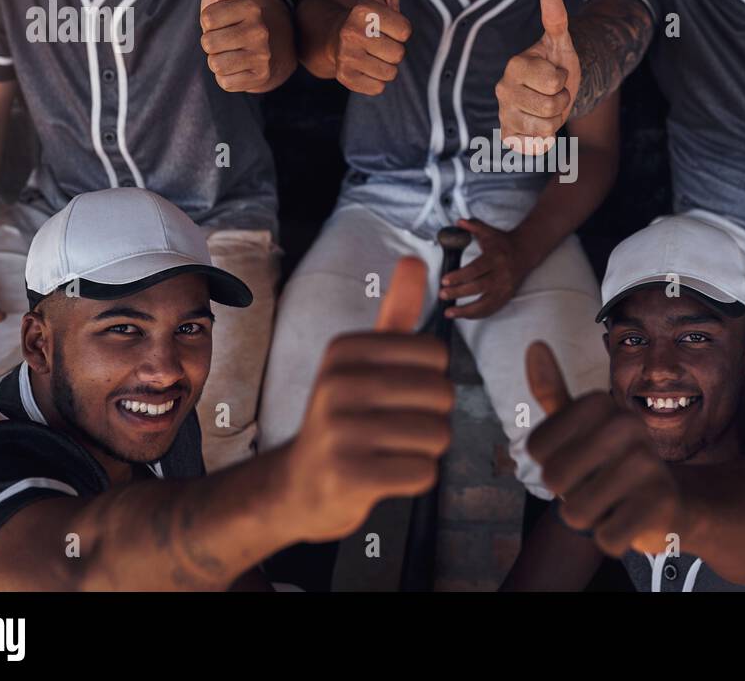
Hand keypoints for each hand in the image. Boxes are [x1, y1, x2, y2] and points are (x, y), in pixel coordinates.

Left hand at [195, 0, 275, 92]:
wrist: (269, 50)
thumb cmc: (235, 19)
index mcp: (250, 7)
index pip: (206, 19)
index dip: (208, 22)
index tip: (223, 21)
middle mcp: (261, 31)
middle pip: (208, 44)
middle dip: (211, 43)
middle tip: (227, 39)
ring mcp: (263, 55)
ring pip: (216, 64)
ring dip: (218, 61)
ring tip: (232, 53)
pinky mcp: (261, 77)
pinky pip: (225, 81)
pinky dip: (227, 77)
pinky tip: (239, 68)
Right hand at [289, 256, 452, 541]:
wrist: (302, 484)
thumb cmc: (346, 416)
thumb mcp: (365, 360)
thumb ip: (395, 313)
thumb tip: (415, 259)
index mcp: (344, 350)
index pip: (437, 355)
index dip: (431, 379)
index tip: (397, 393)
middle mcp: (336, 384)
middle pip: (442, 395)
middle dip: (433, 417)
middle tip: (395, 427)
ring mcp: (339, 432)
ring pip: (437, 435)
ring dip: (426, 449)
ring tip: (391, 449)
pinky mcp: (348, 476)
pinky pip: (423, 472)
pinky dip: (416, 476)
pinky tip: (387, 473)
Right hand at [334, 0, 410, 95]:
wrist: (335, 39)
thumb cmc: (368, 18)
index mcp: (364, 11)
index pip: (405, 31)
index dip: (400, 30)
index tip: (386, 26)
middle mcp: (351, 33)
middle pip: (399, 54)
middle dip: (393, 50)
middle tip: (378, 42)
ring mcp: (346, 56)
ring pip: (390, 73)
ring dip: (386, 66)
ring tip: (372, 54)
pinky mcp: (345, 78)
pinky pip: (378, 88)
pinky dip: (376, 81)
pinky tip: (365, 68)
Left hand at [438, 218, 531, 320]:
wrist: (525, 251)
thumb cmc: (502, 242)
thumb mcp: (488, 232)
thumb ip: (473, 227)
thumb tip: (458, 222)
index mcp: (495, 258)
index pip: (475, 270)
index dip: (459, 277)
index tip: (444, 281)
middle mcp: (502, 274)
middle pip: (478, 287)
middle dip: (458, 293)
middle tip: (442, 295)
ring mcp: (505, 288)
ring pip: (484, 304)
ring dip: (465, 310)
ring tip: (449, 312)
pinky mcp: (507, 296)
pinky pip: (491, 309)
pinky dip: (477, 315)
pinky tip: (463, 316)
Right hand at [496, 0, 579, 156]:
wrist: (555, 91)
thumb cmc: (557, 64)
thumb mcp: (561, 43)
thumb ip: (556, 20)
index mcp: (515, 66)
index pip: (555, 82)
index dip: (564, 81)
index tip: (556, 75)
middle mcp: (503, 90)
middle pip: (550, 108)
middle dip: (562, 102)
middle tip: (554, 94)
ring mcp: (504, 115)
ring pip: (544, 130)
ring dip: (555, 121)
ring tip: (548, 109)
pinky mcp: (508, 136)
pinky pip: (532, 148)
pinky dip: (544, 142)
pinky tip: (540, 128)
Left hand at [525, 342, 684, 556]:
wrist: (672, 500)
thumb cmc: (613, 463)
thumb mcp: (580, 427)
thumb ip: (552, 391)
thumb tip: (535, 344)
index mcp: (600, 403)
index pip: (536, 448)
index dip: (549, 465)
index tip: (578, 461)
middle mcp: (626, 424)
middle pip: (554, 479)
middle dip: (568, 495)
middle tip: (597, 487)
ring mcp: (647, 462)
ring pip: (576, 513)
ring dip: (590, 519)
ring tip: (613, 504)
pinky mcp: (661, 503)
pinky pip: (605, 538)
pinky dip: (612, 539)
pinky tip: (630, 522)